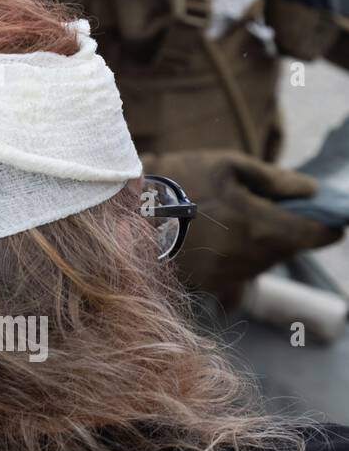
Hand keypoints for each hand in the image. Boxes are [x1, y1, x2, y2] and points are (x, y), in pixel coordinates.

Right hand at [148, 149, 343, 306]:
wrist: (124, 212)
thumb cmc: (177, 181)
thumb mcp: (227, 165)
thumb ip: (275, 179)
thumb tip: (311, 191)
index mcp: (260, 225)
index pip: (318, 234)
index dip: (327, 221)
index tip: (322, 213)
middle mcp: (250, 258)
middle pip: (291, 248)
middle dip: (287, 228)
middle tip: (265, 204)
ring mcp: (229, 276)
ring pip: (265, 261)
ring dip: (261, 243)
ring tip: (232, 218)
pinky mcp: (209, 285)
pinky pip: (239, 273)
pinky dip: (237, 256)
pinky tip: (216, 238)